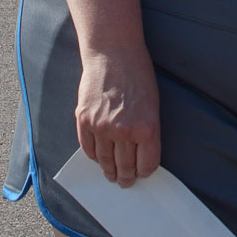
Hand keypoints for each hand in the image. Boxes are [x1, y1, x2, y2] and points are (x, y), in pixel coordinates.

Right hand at [74, 43, 160, 186]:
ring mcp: (102, 127)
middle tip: (125, 182)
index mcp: (146, 128)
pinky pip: (88, 148)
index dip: (145, 172)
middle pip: (125, 167)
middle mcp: (124, 131)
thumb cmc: (138, 76)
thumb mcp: (153, 105)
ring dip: (109, 170)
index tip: (142, 173)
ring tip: (111, 175)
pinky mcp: (84, 120)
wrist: (113, 54)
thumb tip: (140, 155)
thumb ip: (146, 132)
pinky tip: (98, 158)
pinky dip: (93, 156)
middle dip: (126, 177)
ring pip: (105, 161)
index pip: (147, 165)